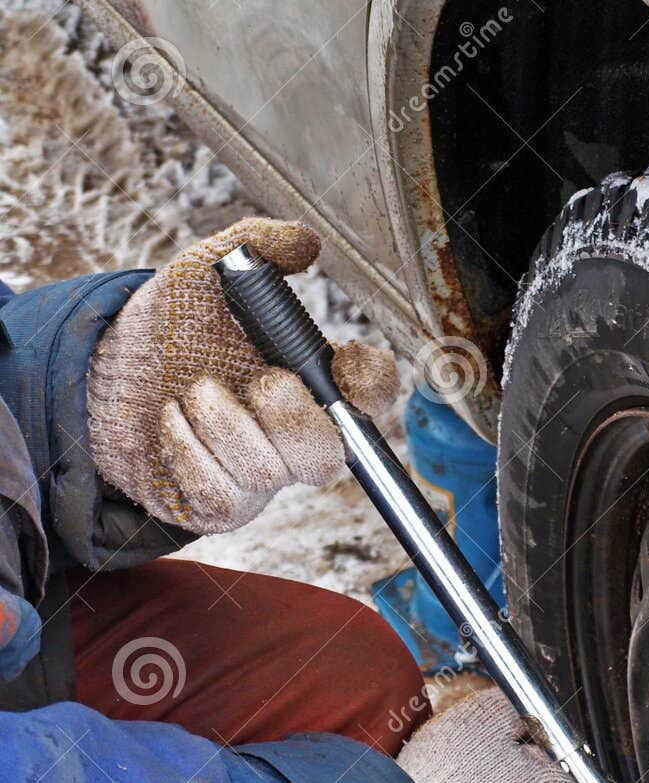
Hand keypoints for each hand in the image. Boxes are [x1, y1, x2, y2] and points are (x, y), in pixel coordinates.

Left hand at [87, 217, 400, 533]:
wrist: (110, 374)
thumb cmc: (173, 329)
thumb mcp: (207, 272)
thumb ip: (256, 247)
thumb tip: (307, 243)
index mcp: (310, 380)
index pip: (371, 393)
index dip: (369, 382)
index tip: (344, 358)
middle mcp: (296, 435)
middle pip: (329, 452)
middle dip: (290, 411)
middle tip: (257, 379)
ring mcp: (261, 476)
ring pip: (269, 471)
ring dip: (222, 421)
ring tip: (194, 393)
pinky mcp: (222, 504)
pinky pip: (221, 492)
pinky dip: (187, 448)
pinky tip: (172, 420)